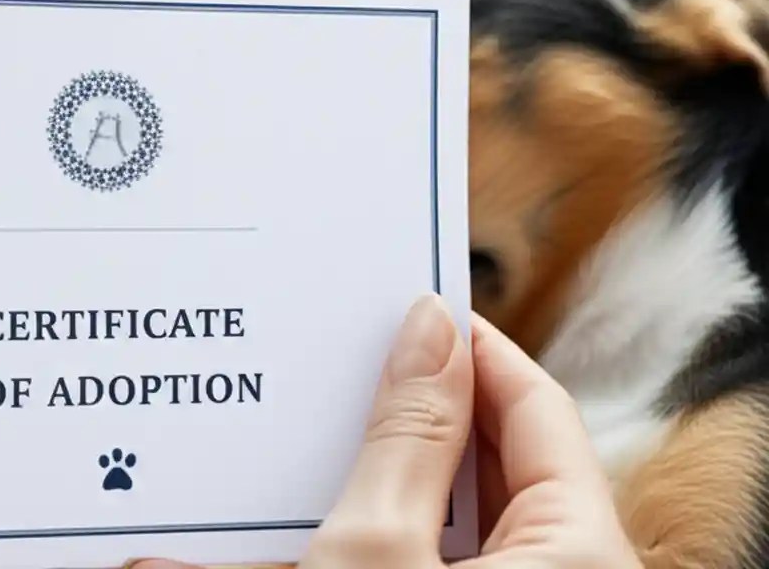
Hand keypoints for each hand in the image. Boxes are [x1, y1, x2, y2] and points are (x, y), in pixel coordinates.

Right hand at [132, 297, 641, 568]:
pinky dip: (359, 545)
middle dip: (404, 417)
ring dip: (366, 486)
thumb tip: (430, 330)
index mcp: (580, 556)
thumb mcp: (378, 554)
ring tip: (296, 446)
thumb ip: (408, 434)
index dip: (467, 348)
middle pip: (486, 466)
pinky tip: (271, 538)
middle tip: (340, 369)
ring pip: (442, 525)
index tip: (406, 306)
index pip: (532, 408)